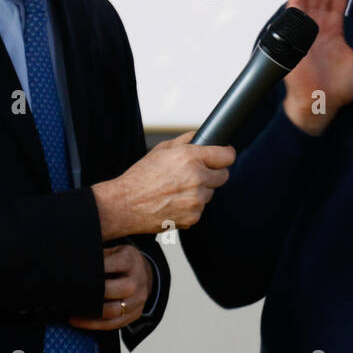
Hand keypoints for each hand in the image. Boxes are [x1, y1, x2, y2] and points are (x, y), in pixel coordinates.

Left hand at [68, 245, 151, 330]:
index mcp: (131, 260)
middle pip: (121, 289)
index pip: (117, 263)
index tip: (77, 272)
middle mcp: (138, 280)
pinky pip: (114, 323)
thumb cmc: (121, 261)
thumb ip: (98, 254)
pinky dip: (94, 324)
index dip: (98, 268)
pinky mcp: (135, 314)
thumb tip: (74, 258)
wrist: (142, 275)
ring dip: (91, 312)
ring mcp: (138, 299)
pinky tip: (78, 320)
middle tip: (73, 291)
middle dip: (96, 292)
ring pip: (115, 310)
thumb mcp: (113, 251)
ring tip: (72, 309)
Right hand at [91, 132, 233, 239]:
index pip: (227, 156)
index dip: (225, 154)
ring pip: (211, 193)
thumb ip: (186, 140)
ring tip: (178, 189)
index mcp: (190, 158)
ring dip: (201, 191)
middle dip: (213, 173)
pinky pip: (200, 208)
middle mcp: (197, 178)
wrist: (126, 204)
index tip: (224, 155)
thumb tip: (200, 136)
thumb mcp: (161, 149)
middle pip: (223, 176)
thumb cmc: (140, 177)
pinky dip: (191, 206)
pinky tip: (174, 201)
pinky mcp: (193, 217)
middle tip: (196, 174)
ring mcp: (196, 200)